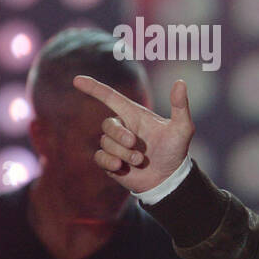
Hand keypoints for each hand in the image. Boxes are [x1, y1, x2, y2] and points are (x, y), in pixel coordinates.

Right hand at [72, 75, 195, 192]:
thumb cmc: (175, 151)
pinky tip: (122, 167)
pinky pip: (99, 157)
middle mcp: (122, 128)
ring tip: (140, 160)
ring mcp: (115, 145)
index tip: (77, 80)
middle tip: (135, 144)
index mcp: (134, 115)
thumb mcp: (182, 128)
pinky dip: (110, 162)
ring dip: (124, 153)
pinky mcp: (109, 161)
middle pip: (107, 125)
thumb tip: (180, 82)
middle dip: (120, 135)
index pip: (110, 98)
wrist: (169, 178)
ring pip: (106, 143)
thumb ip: (180, 106)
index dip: (94, 88)